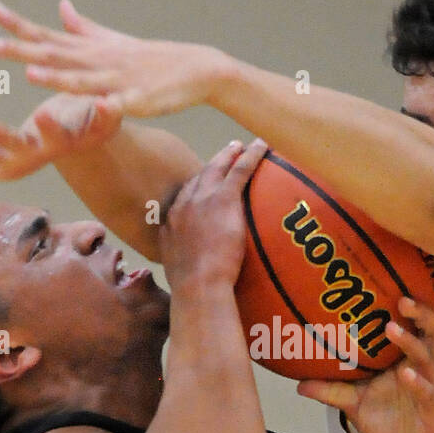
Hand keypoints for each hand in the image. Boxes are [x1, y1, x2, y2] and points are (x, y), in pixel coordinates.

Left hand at [0, 0, 228, 117]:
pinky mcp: (137, 99)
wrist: (196, 68)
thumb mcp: (114, 41)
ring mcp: (118, 79)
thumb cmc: (153, 59)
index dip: (21, 25)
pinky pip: (116, 103)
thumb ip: (84, 28)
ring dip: (56, 76)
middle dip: (22, 50)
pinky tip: (92, 104)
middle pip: (55, 55)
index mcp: (92, 49)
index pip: (49, 35)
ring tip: (29, 72)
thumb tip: (61, 6)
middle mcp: (100, 60)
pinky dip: (103, 103)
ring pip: (82, 79)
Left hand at [0, 91, 121, 181]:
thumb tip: (114, 103)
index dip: (51, 127)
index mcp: (60, 143)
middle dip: (1, 138)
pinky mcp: (0, 162)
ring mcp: (15, 162)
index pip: (57, 136)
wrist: (72, 139)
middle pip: (17, 150)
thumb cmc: (88, 122)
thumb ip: (107, 113)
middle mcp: (35, 157)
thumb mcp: (103, 118)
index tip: (44, 114)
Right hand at [161, 138, 268, 289]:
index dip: (198, 185)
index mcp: (172, 220)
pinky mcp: (223, 198)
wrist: (198, 283)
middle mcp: (183, 203)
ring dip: (230, 154)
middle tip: (226, 153)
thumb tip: (191, 265)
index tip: (207, 181)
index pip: (185, 195)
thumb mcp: (178, 269)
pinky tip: (261, 146)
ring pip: (218, 168)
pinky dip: (251, 156)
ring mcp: (202, 199)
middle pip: (200, 176)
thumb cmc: (192, 286)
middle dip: (213, 163)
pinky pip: (239, 170)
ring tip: (241, 146)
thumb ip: (184, 258)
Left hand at [298, 297, 433, 432]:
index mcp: (408, 361)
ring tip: (392, 329)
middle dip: (420, 311)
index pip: (414, 326)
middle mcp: (422, 367)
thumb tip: (298, 383)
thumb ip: (331, 391)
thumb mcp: (356, 406)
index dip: (415, 305)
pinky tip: (405, 374)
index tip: (401, 281)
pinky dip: (416, 381)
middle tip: (401, 296)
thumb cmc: (392, 429)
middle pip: (430, 330)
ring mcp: (430, 386)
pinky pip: (426, 390)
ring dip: (410, 341)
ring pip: (429, 355)